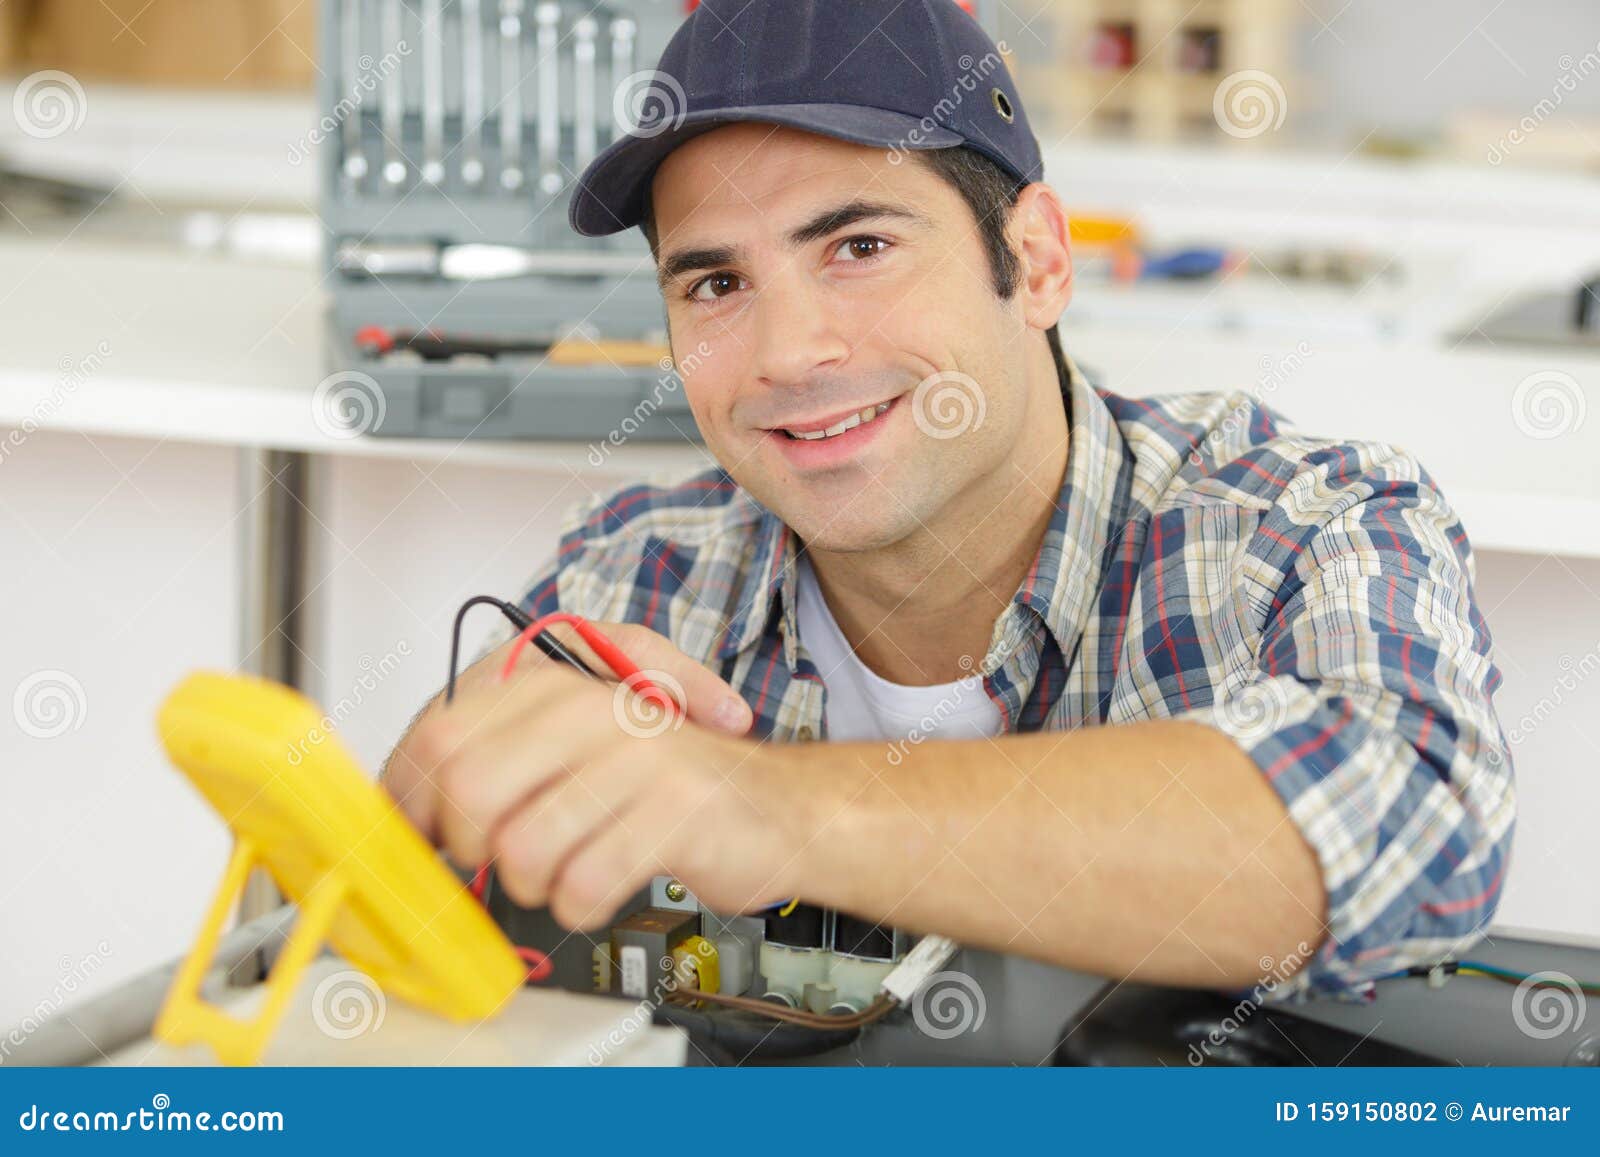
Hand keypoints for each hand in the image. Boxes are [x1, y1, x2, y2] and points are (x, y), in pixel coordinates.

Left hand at [386, 622, 811, 929]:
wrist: (778, 807)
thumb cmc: (665, 786)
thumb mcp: (571, 748)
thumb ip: (491, 758)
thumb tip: (402, 808)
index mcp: (553, 685)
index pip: (436, 733)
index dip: (415, 800)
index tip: (429, 835)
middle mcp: (590, 708)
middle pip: (467, 790)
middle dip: (473, 848)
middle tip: (507, 856)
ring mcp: (635, 756)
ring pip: (521, 848)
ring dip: (535, 884)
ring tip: (567, 872)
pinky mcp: (675, 811)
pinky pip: (584, 883)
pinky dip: (582, 905)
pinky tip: (604, 887)